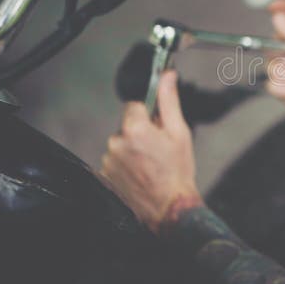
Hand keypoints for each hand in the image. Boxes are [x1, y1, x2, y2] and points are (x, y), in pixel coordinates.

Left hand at [101, 70, 201, 232]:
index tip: (158, 129)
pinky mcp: (104, 174)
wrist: (169, 208)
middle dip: (141, 133)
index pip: (134, 106)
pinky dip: (126, 165)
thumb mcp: (180, 132)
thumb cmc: (177, 171)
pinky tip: (140, 175)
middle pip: (127, 125)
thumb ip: (169, 100)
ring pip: (121, 143)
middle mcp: (116, 142)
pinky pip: (115, 160)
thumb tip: (167, 75)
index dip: (149, 116)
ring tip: (150, 166)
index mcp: (134, 128)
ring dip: (132, 150)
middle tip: (158, 151)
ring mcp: (108, 160)